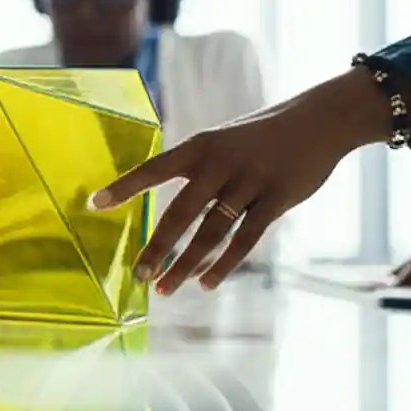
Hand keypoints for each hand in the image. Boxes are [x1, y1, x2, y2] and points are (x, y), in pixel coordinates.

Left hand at [91, 68, 403, 294]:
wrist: (317, 122)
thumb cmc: (258, 137)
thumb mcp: (220, 141)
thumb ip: (194, 171)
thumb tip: (166, 210)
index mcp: (199, 146)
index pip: (153, 168)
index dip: (124, 187)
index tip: (94, 204)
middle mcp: (220, 163)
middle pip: (180, 212)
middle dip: (157, 247)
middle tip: (138, 275)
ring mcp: (249, 182)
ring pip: (211, 233)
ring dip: (186, 265)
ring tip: (165, 288)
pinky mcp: (277, 199)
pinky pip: (246, 239)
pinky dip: (224, 265)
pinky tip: (206, 284)